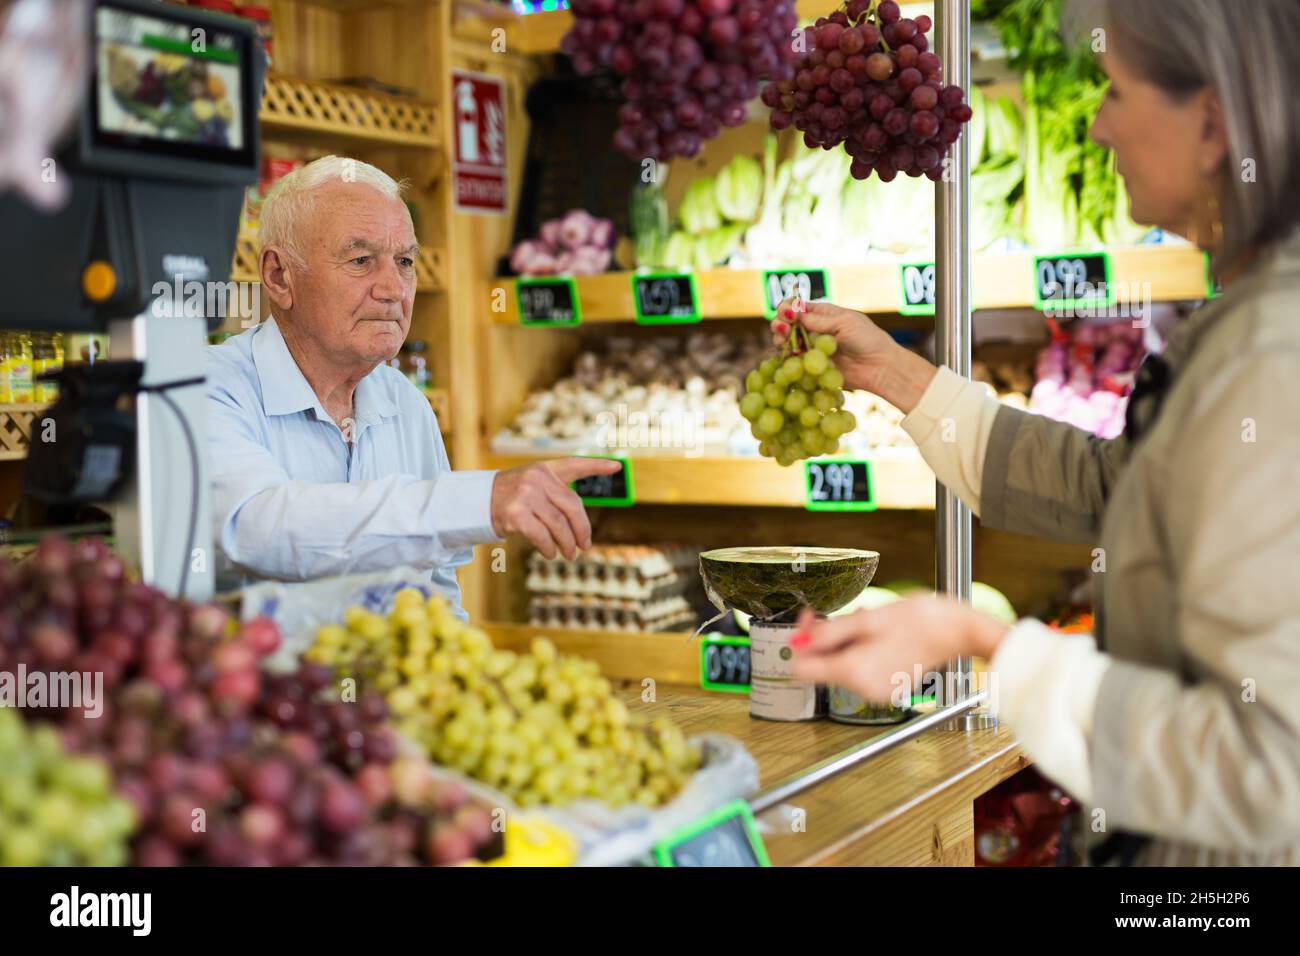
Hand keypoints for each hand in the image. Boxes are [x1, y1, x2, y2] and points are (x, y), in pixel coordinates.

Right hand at [490, 457, 621, 559]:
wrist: (475, 501)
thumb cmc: (510, 497)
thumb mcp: (532, 486)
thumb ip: (555, 494)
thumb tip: (581, 529)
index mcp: (544, 469)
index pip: (575, 464)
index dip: (597, 465)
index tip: (618, 466)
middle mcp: (537, 478)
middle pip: (572, 506)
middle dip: (582, 529)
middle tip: (586, 546)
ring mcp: (526, 495)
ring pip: (559, 524)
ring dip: (568, 543)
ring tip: (570, 554)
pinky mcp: (516, 514)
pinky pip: (542, 535)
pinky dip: (549, 547)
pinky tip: (551, 553)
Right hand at [771, 297, 937, 413]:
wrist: (880, 367)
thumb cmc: (867, 339)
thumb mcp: (844, 323)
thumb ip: (818, 320)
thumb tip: (794, 313)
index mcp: (822, 313)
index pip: (795, 306)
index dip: (787, 308)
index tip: (789, 315)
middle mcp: (813, 329)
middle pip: (785, 323)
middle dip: (779, 324)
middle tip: (783, 331)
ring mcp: (811, 348)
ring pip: (786, 342)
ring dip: (781, 341)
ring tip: (786, 344)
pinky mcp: (812, 366)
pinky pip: (793, 362)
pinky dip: (788, 359)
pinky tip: (790, 358)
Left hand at [789, 595, 1009, 703]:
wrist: (960, 632)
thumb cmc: (921, 620)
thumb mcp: (869, 618)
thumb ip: (830, 632)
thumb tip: (799, 640)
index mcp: (855, 672)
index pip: (802, 669)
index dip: (799, 643)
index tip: (809, 620)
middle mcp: (863, 688)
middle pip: (823, 667)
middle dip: (825, 639)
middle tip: (841, 614)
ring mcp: (876, 690)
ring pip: (841, 666)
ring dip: (846, 642)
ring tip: (866, 620)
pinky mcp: (887, 686)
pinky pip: (860, 669)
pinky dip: (861, 650)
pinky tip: (877, 633)